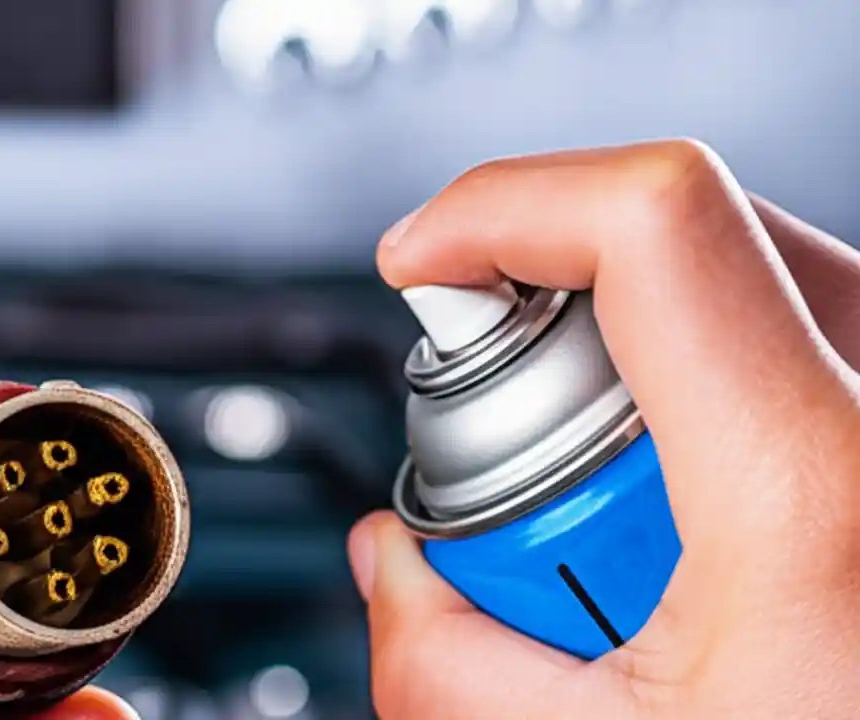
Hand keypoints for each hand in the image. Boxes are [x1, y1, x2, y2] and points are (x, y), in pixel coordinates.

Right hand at [351, 140, 859, 718]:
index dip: (499, 208)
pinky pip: (802, 342)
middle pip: (682, 246)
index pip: (649, 222)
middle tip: (514, 452)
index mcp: (818, 491)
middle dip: (547, 319)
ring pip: (747, 287)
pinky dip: (710, 394)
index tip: (423, 264)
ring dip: (632, 364)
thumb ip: (450, 666)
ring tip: (628, 524)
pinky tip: (699, 523)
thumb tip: (393, 567)